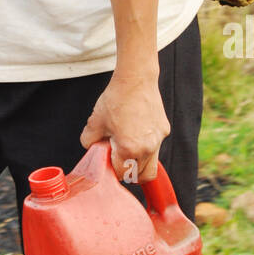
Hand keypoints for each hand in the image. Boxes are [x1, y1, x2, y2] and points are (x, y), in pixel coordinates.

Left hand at [79, 68, 170, 182]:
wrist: (136, 79)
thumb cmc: (116, 99)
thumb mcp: (95, 121)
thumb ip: (89, 141)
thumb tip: (92, 149)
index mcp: (129, 149)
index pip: (121, 173)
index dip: (112, 169)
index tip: (107, 159)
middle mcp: (147, 148)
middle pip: (140, 175)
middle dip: (127, 170)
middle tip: (117, 157)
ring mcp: (158, 140)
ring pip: (151, 165)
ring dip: (139, 162)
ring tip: (127, 146)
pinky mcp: (164, 130)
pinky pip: (155, 147)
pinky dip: (146, 146)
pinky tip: (136, 131)